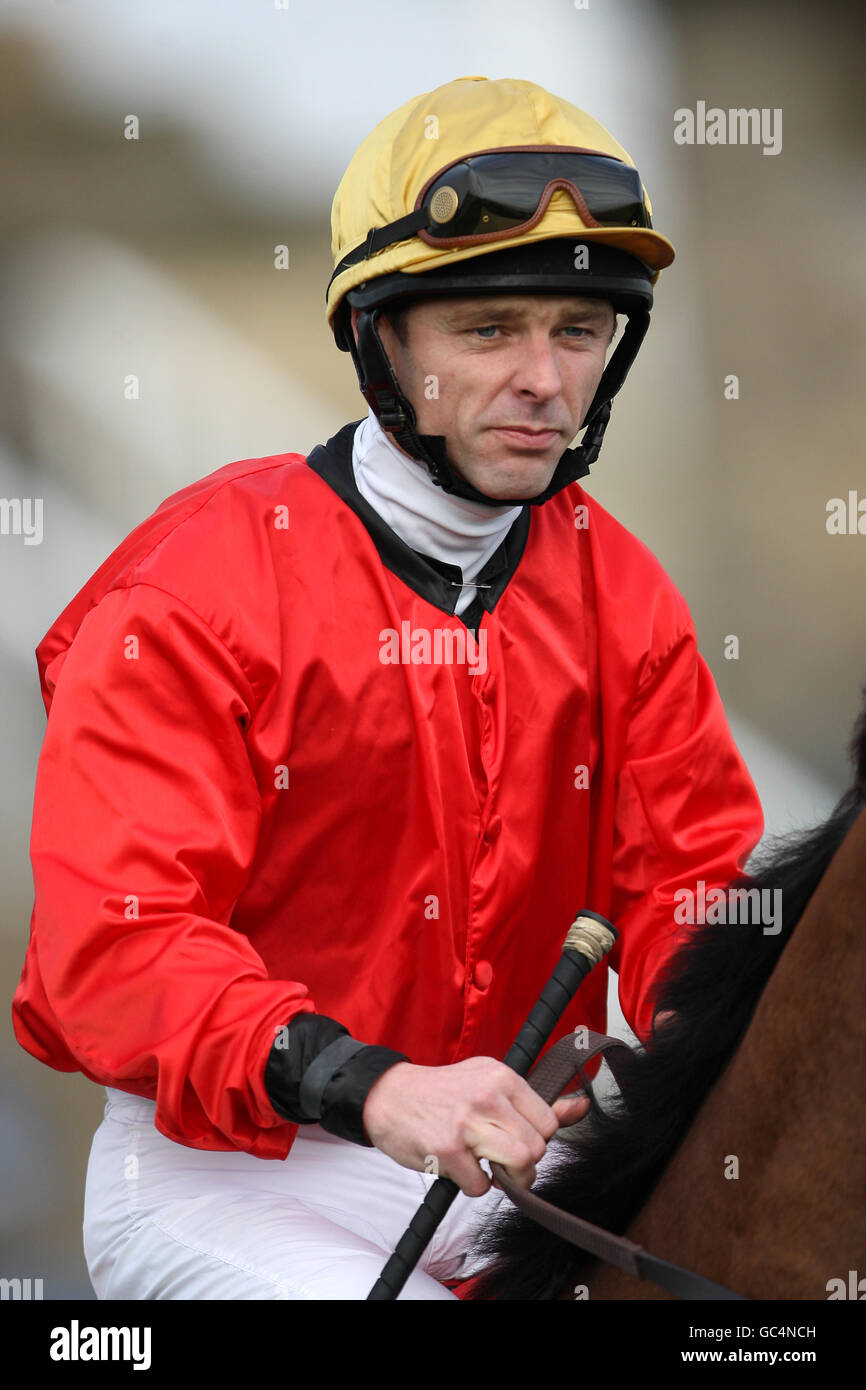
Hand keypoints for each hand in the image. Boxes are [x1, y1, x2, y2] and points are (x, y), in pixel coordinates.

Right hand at [362, 1057, 589, 1196]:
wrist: (388, 1097)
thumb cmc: (443, 1093)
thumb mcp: (488, 1083)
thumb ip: (535, 1101)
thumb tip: (582, 1107)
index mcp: (502, 1077)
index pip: (549, 1123)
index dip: (537, 1140)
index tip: (517, 1140)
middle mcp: (488, 1096)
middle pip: (537, 1148)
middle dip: (524, 1166)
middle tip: (503, 1162)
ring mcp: (467, 1123)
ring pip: (520, 1165)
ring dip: (507, 1179)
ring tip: (488, 1168)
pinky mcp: (447, 1150)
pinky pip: (481, 1186)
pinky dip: (474, 1186)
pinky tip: (460, 1168)